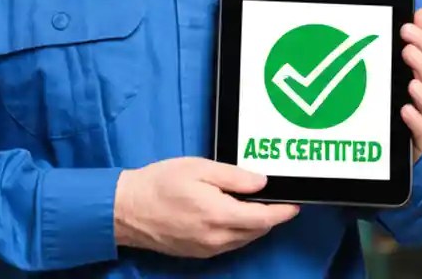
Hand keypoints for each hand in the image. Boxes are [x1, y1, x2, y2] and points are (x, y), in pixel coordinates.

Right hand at [114, 157, 298, 258]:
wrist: (127, 209)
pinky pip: (227, 244)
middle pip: (256, 231)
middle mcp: (217, 238)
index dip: (283, 212)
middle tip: (270, 198)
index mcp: (220, 215)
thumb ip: (233, 177)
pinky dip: (235, 231)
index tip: (295, 205)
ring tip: (249, 204)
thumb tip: (261, 183)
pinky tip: (227, 215)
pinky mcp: (198, 253)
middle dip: (268, 216)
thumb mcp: (198, 168)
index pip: (264, 219)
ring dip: (251, 224)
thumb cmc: (159, 184)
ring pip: (243, 239)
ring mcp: (207, 249)